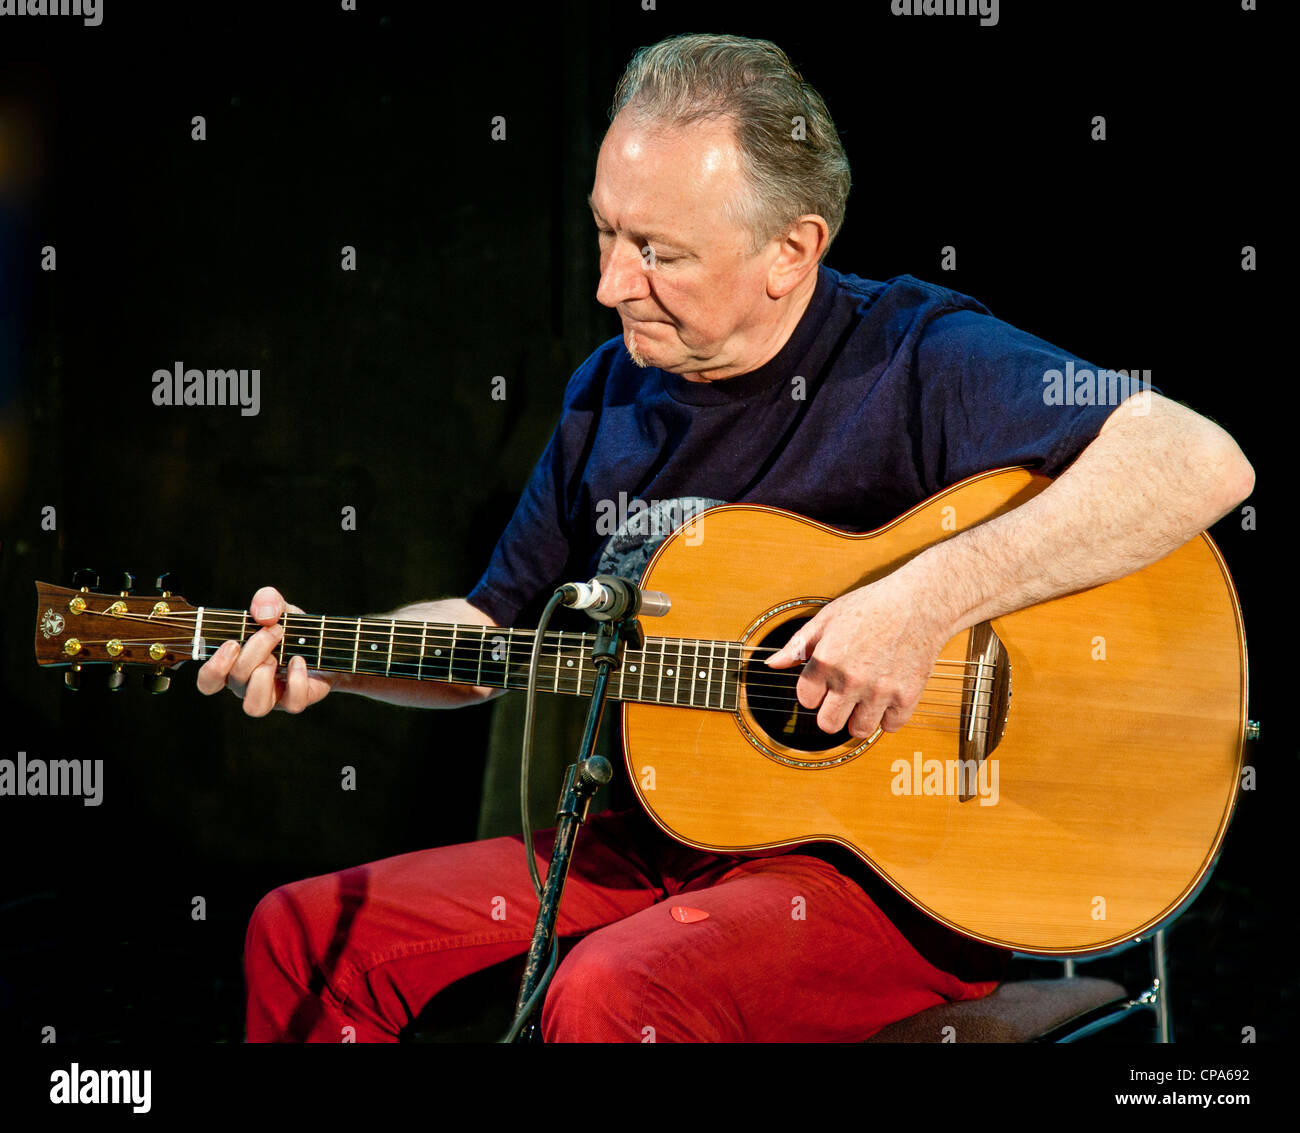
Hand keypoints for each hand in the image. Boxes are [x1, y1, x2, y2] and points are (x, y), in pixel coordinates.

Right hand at [195, 586, 334, 715]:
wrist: (326, 646)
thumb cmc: (292, 630)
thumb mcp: (280, 608)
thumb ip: (267, 601)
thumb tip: (263, 614)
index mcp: (234, 666)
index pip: (208, 681)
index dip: (214, 667)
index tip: (233, 643)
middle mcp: (248, 685)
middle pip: (236, 681)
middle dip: (254, 652)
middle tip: (274, 631)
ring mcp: (271, 697)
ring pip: (254, 707)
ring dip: (264, 678)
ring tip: (278, 657)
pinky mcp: (295, 701)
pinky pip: (292, 703)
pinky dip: (297, 679)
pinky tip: (300, 660)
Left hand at [764, 573, 948, 737]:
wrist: (919, 602)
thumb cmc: (872, 606)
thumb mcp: (828, 618)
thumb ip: (798, 645)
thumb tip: (772, 664)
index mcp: (826, 660)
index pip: (805, 700)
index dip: (813, 692)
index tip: (825, 682)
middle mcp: (850, 679)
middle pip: (827, 724)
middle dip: (831, 712)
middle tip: (842, 698)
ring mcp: (879, 690)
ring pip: (859, 730)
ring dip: (859, 718)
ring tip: (864, 698)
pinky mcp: (907, 696)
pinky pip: (890, 726)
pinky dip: (888, 716)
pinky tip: (886, 697)